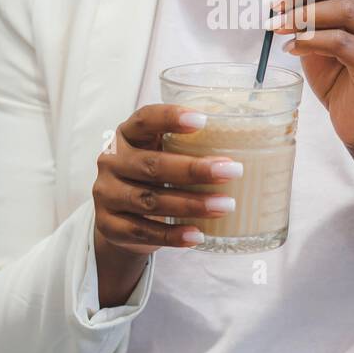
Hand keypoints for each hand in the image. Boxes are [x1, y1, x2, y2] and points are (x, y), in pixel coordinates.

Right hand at [93, 103, 243, 254]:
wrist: (119, 218)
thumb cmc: (151, 177)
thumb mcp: (160, 153)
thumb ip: (185, 147)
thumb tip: (247, 145)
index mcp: (126, 135)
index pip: (144, 120)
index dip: (170, 118)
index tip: (203, 121)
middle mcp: (111, 161)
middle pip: (152, 165)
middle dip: (194, 169)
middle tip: (233, 171)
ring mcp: (107, 195)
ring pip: (150, 200)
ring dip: (191, 204)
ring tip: (225, 205)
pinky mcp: (109, 225)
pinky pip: (143, 231)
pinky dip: (173, 234)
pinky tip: (198, 234)